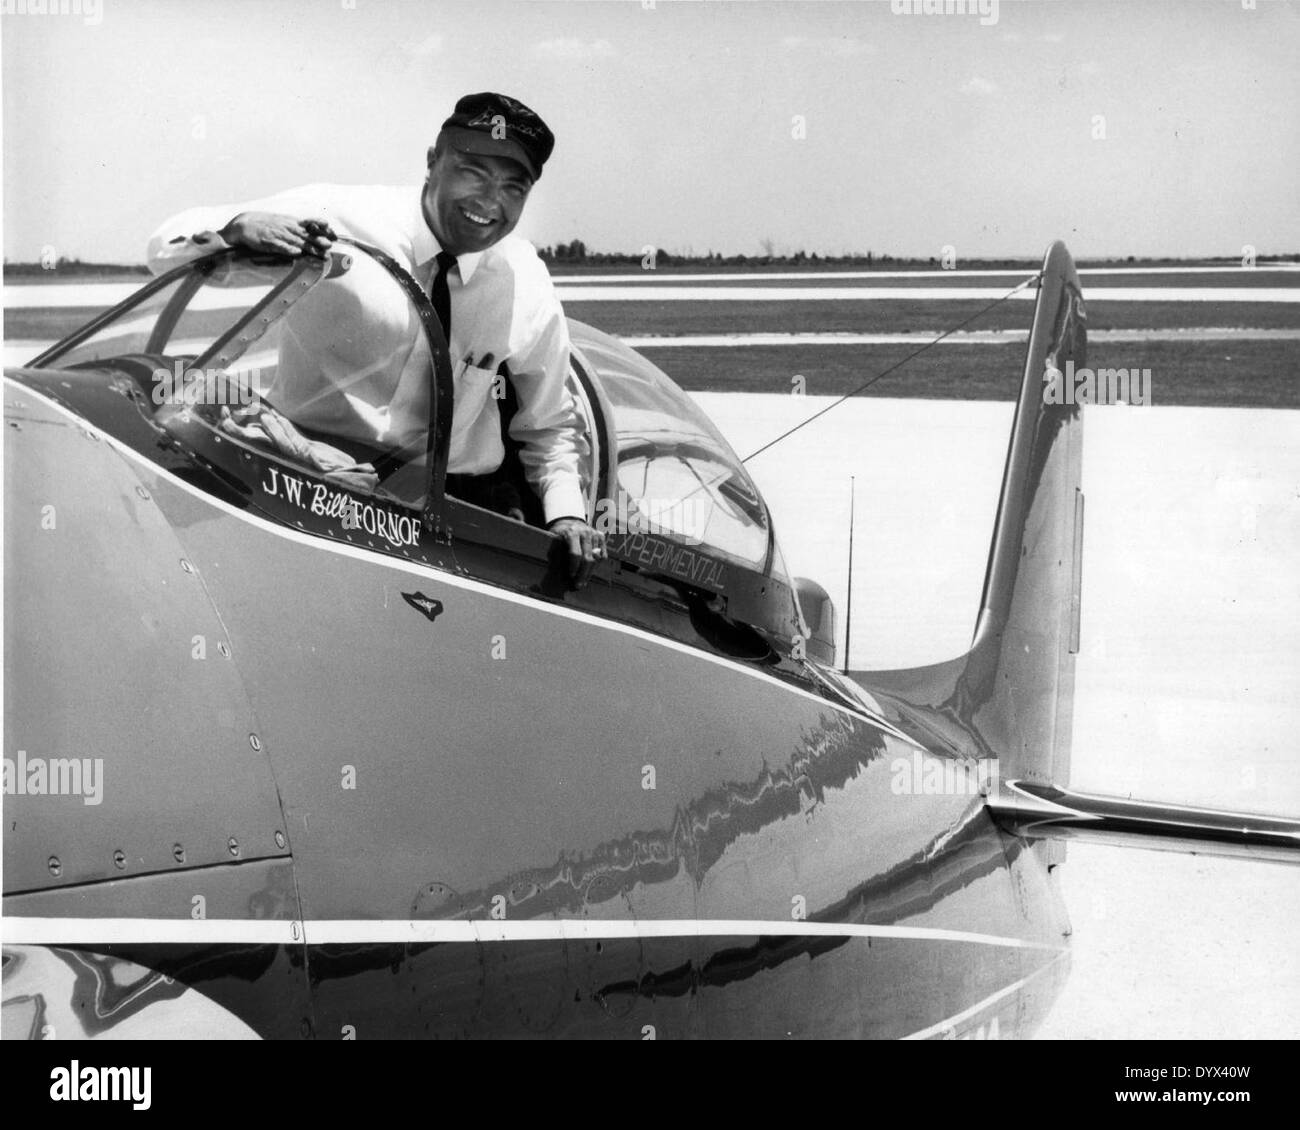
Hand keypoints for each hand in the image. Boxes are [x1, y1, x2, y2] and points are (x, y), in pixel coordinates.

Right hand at [218, 212, 335, 256]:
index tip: (333, 234)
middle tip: (330, 245)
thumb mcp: (283, 222)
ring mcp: (278, 235)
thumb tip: (313, 233)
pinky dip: (288, 249)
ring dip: (309, 247)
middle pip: (305, 234)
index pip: (309, 224)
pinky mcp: (268, 242)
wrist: (244, 224)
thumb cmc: (266, 225)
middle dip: (318, 239)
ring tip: (321, 252)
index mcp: (291, 222)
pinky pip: (280, 246)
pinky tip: (296, 252)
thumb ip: (297, 227)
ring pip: (296, 241)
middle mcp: (286, 228)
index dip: (321, 228)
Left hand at [547, 517, 605, 587]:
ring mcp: (594, 534)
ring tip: (584, 581)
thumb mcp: (552, 539)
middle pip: (587, 558)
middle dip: (583, 574)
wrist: (570, 520)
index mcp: (571, 533)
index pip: (575, 554)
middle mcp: (585, 532)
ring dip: (589, 572)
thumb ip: (554, 551)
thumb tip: (554, 569)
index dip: (574, 567)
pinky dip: (597, 565)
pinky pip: (602, 556)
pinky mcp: (601, 536)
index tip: (571, 576)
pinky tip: (590, 571)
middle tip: (579, 585)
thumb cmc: (559, 533)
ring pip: (596, 559)